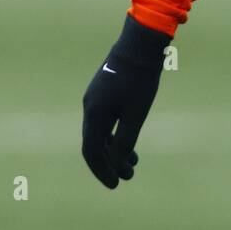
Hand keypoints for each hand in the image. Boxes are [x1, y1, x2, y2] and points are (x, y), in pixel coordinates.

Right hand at [82, 15, 171, 188]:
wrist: (140, 44)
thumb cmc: (140, 79)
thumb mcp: (136, 113)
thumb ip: (126, 139)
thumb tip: (117, 163)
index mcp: (94, 114)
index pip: (92, 152)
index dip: (102, 171)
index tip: (115, 185)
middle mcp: (90, 108)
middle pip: (94, 144)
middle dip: (109, 163)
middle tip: (127, 177)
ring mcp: (96, 99)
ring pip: (101, 132)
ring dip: (114, 150)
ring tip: (133, 163)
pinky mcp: (105, 92)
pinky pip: (105, 121)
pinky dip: (115, 134)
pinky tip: (130, 140)